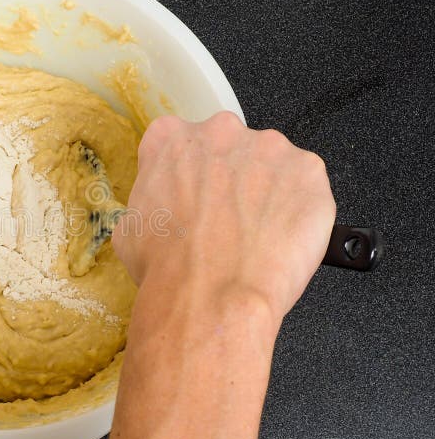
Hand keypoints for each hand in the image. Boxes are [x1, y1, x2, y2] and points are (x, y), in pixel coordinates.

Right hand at [92, 113, 335, 438]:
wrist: (207, 302)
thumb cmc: (163, 280)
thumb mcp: (131, 239)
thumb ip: (143, 213)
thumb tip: (144, 225)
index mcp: (168, 145)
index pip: (180, 138)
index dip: (190, 176)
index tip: (196, 195)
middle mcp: (214, 137)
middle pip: (229, 146)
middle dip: (229, 183)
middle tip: (227, 226)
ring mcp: (263, 153)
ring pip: (270, 165)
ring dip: (264, 197)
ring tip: (255, 242)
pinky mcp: (307, 178)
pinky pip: (306, 186)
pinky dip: (299, 213)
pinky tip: (284, 243)